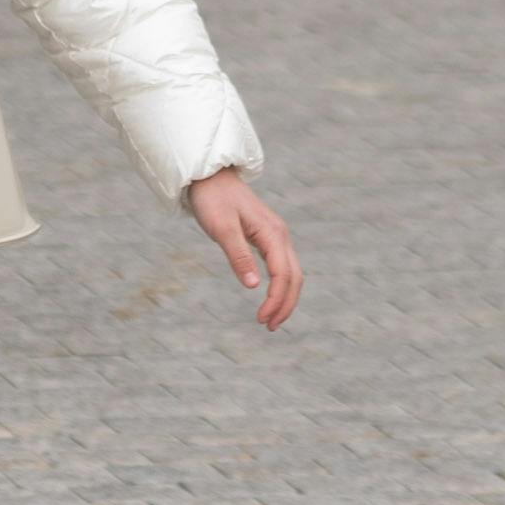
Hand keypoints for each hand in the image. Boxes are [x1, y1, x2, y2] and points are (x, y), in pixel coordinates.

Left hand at [187, 170, 298, 327]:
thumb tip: (253, 286)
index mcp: (272, 233)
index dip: (276, 299)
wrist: (210, 177)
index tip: (262, 319)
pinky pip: (282, 266)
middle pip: (294, 277)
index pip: (283, 274)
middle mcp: (280, 235)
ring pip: (291, 273)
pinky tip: (270, 298)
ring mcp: (276, 236)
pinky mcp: (267, 238)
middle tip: (268, 326)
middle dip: (285, 304)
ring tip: (270, 320)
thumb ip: (238, 255)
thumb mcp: (222, 229)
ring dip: (284, 297)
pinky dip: (280, 286)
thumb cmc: (213, 200)